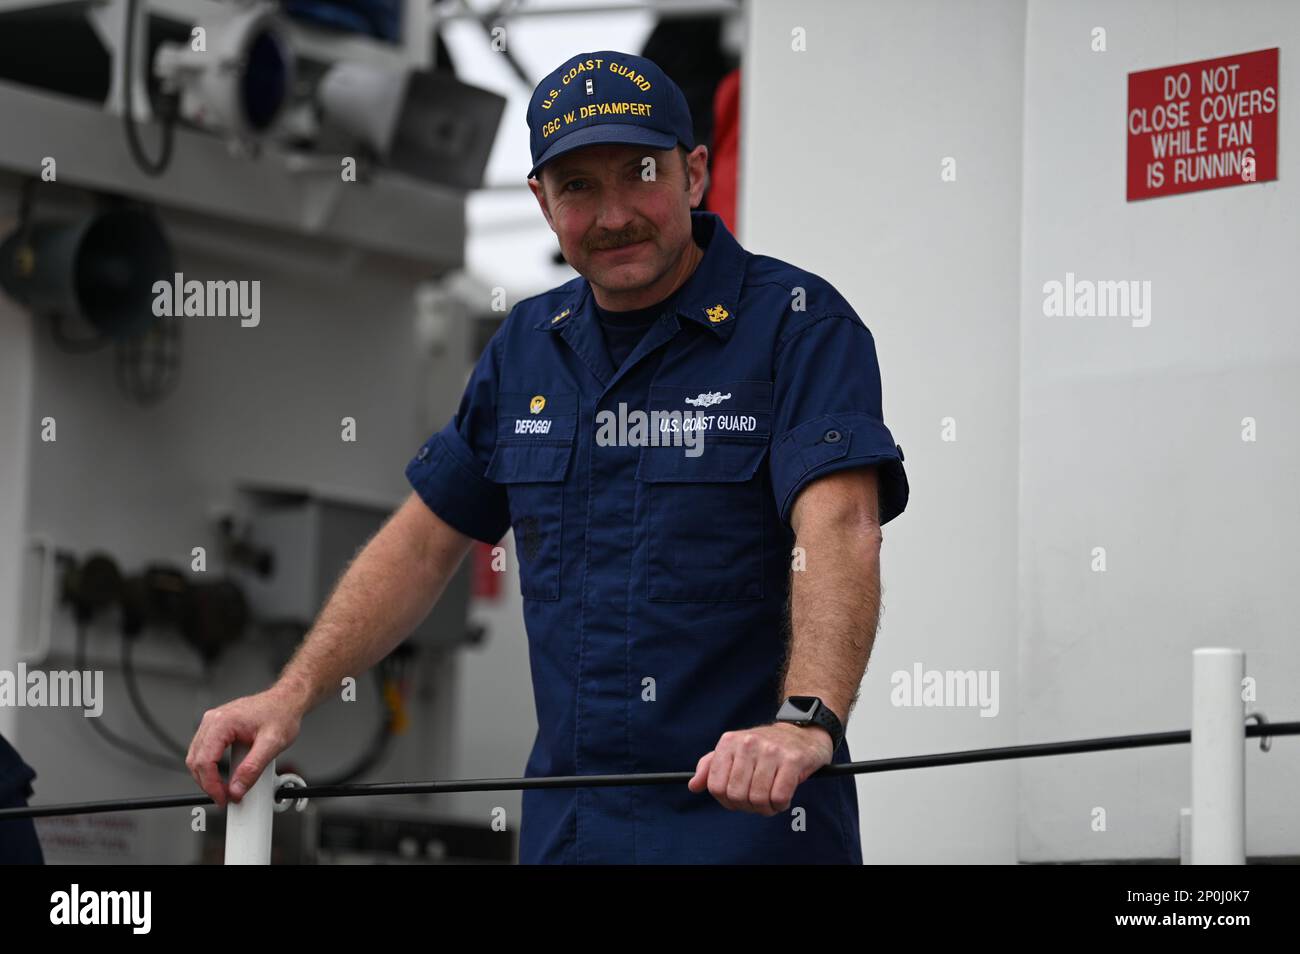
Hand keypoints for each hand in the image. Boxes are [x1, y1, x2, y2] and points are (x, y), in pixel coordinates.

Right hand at [186, 685, 305, 807]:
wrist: (286, 701)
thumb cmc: (281, 714)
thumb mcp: (272, 744)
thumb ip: (253, 768)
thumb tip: (237, 789)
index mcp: (222, 722)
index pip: (204, 761)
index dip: (212, 785)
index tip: (223, 798)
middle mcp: (213, 720)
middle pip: (196, 761)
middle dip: (209, 784)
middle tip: (225, 797)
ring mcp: (213, 723)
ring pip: (197, 757)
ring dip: (208, 777)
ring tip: (227, 789)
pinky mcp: (217, 727)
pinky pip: (205, 752)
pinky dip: (211, 767)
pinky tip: (226, 776)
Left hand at [687, 722, 833, 815]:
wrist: (802, 732)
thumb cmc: (766, 747)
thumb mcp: (734, 750)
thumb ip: (711, 767)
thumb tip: (693, 786)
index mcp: (729, 741)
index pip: (715, 786)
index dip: (726, 801)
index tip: (738, 799)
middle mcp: (748, 743)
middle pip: (736, 795)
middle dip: (747, 806)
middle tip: (757, 801)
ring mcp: (771, 751)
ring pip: (758, 799)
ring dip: (765, 808)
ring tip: (771, 799)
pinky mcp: (793, 760)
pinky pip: (779, 797)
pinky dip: (780, 805)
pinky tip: (783, 797)